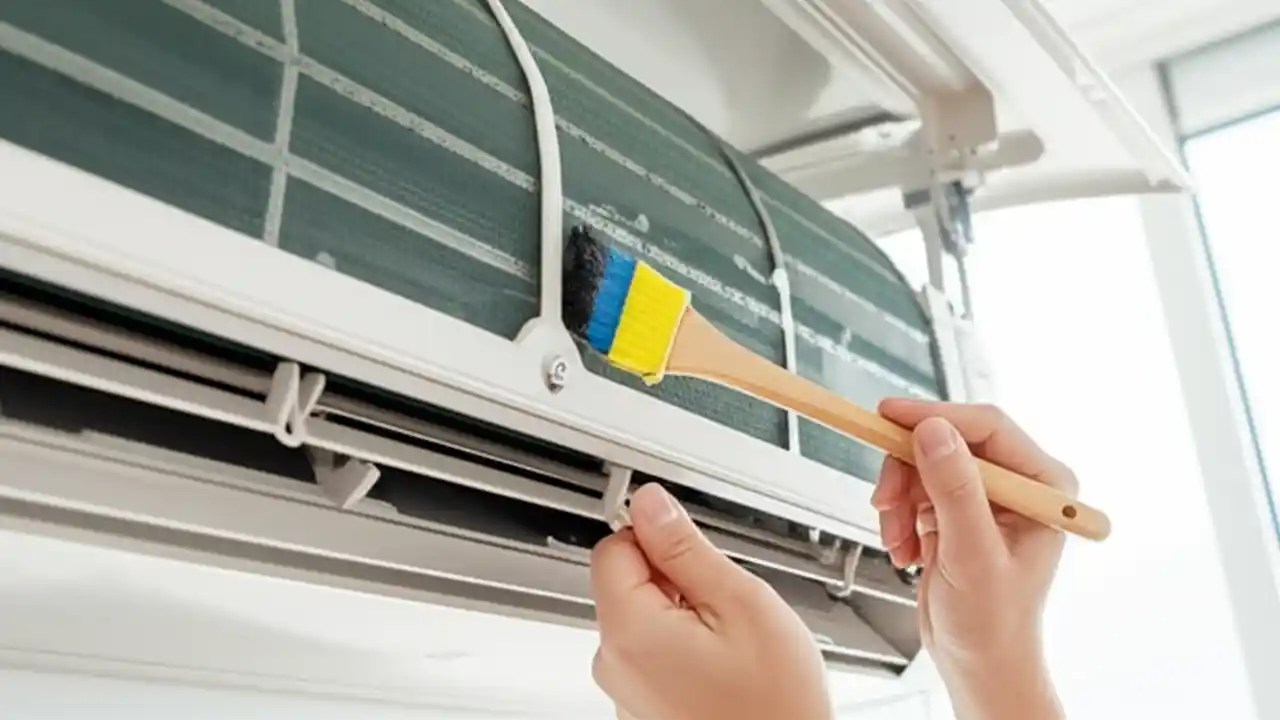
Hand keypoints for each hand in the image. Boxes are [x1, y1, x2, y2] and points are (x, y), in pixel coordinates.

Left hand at [590, 483, 831, 719]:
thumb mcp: (742, 605)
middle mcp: (614, 665)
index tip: (691, 550)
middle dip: (674, 581)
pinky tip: (723, 669)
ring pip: (643, 620)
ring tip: (730, 644)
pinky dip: (684, 651)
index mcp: (630, 632)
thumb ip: (686, 549)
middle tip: (725, 606)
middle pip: (627, 584)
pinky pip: (653, 657)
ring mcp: (626, 693)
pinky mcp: (642, 709)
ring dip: (682, 617)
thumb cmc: (775, 706)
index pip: (613, 546)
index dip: (656, 538)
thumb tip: (651, 504)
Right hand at [873, 400, 1070, 719]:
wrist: (978, 663)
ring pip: (923, 463)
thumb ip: (955, 490)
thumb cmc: (993, 623)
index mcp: (1042, 485)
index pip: (985, 426)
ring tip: (898, 541)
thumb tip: (933, 431)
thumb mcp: (972, 554)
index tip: (889, 417)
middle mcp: (1016, 483)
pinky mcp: (955, 510)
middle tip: (885, 501)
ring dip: (899, 499)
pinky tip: (904, 550)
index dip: (934, 417)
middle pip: (947, 440)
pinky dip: (897, 516)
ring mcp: (983, 496)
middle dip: (908, 470)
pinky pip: (913, 488)